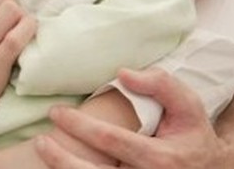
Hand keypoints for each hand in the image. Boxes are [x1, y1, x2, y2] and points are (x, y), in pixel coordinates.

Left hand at [35, 67, 233, 168]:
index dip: (79, 126)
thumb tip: (123, 73)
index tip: (56, 112)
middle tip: (41, 141)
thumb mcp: (188, 104)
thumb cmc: (193, 134)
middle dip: (62, 159)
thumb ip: (160, 84)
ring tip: (44, 154)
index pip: (110, 141)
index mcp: (160, 159)